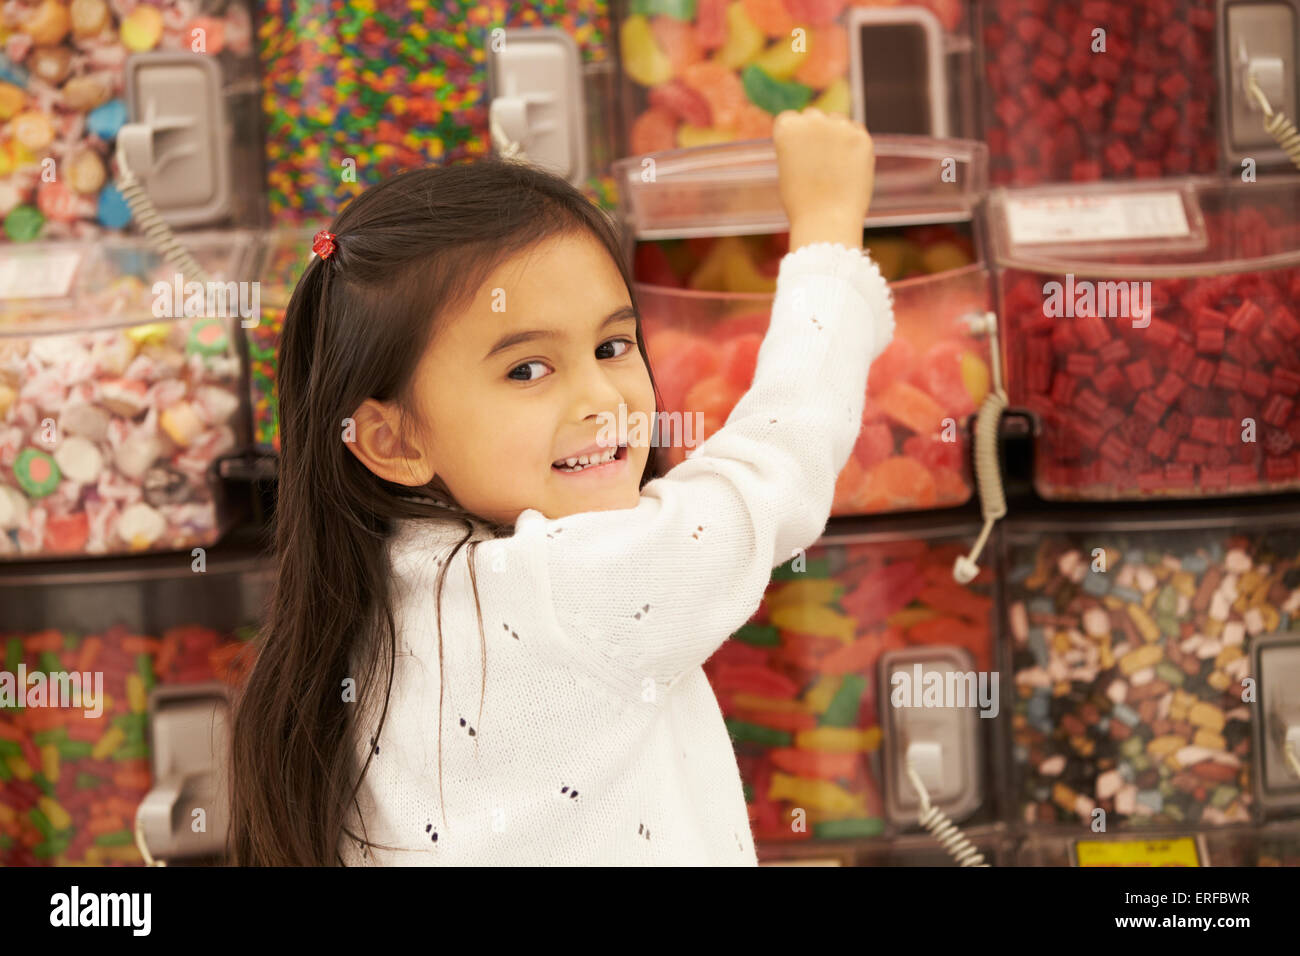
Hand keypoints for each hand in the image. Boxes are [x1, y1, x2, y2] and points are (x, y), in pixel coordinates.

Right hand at [773, 108, 873, 250]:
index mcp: (787, 127)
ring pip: (837, 121)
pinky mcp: (862, 137)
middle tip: (818, 164)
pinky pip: (857, 132)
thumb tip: (816, 136)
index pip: (790, 119)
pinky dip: (853, 146)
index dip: (794, 140)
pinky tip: (848, 167)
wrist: (827, 221)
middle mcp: (812, 120)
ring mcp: (839, 126)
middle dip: (815, 134)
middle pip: (814, 116)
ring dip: (836, 136)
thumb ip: (800, 145)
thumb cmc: (802, 202)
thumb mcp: (788, 167)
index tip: (798, 157)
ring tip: (834, 167)